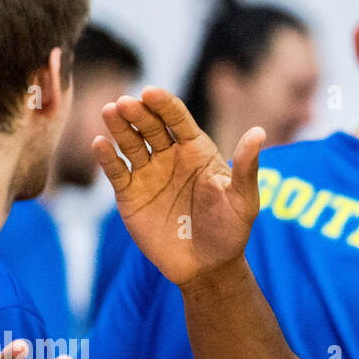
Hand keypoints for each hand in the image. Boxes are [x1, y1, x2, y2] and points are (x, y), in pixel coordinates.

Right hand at [92, 86, 264, 287]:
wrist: (207, 266)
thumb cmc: (231, 229)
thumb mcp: (243, 199)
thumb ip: (246, 167)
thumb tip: (259, 132)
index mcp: (198, 151)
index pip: (179, 121)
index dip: (165, 105)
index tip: (151, 92)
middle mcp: (171, 157)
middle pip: (151, 128)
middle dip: (138, 113)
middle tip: (125, 102)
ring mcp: (149, 174)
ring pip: (131, 144)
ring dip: (119, 127)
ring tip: (109, 111)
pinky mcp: (130, 195)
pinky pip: (116, 172)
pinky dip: (106, 158)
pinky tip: (99, 144)